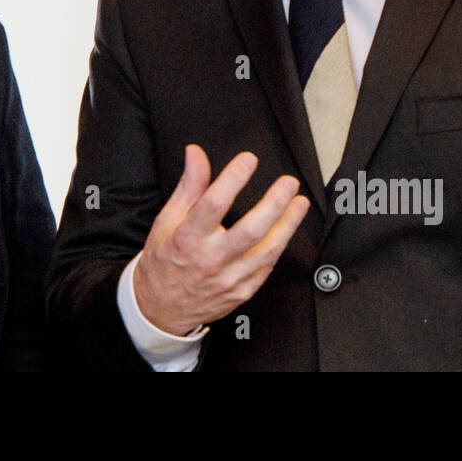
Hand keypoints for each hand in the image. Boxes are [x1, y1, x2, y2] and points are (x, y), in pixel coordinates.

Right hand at [133, 145, 309, 335]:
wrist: (161, 307)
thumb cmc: (164, 260)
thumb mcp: (167, 220)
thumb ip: (188, 186)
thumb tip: (196, 154)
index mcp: (188, 238)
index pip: (213, 204)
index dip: (233, 178)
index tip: (248, 160)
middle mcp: (210, 259)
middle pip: (250, 230)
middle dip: (274, 204)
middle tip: (288, 183)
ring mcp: (229, 278)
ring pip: (267, 251)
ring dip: (288, 225)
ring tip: (299, 203)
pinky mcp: (241, 291)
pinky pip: (267, 268)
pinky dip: (279, 247)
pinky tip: (287, 230)